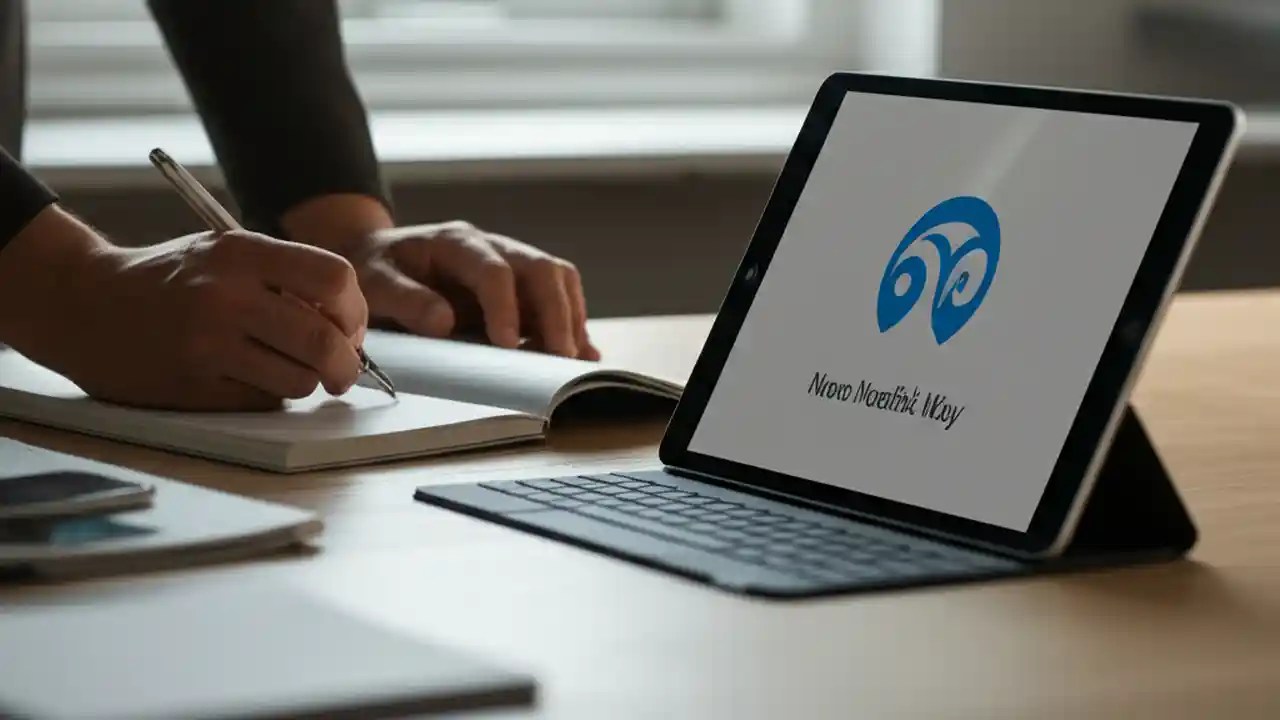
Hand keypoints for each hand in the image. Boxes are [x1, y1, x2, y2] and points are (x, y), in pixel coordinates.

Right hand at [0, 207, 367, 410]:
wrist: (83, 304)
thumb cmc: (169, 279)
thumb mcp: (224, 253)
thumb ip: (284, 277)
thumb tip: (351, 326)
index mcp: (242, 252)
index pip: (334, 278)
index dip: (356, 311)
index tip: (351, 328)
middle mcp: (226, 295)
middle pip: (324, 340)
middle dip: (346, 364)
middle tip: (343, 371)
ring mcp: (207, 343)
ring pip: (298, 379)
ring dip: (305, 382)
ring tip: (284, 368)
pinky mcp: (193, 385)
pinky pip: (262, 400)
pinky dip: (269, 395)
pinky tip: (246, 377)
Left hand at [348, 221, 599, 360]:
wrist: (378, 258)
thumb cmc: (375, 271)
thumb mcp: (373, 282)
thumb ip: (405, 299)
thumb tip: (444, 322)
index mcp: (455, 243)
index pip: (494, 270)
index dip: (505, 307)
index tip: (505, 346)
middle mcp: (492, 247)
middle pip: (542, 268)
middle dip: (556, 312)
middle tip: (559, 356)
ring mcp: (511, 264)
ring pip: (558, 278)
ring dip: (570, 317)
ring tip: (572, 359)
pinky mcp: (519, 287)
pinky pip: (557, 297)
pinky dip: (572, 324)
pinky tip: (580, 354)